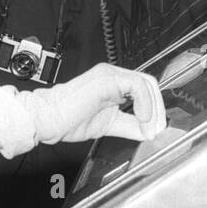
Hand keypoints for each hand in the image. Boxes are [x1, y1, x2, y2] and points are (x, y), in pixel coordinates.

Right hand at [27, 63, 166, 144]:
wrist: (49, 119)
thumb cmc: (68, 120)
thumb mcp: (109, 125)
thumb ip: (129, 126)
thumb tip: (148, 132)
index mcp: (113, 83)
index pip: (144, 89)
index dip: (154, 108)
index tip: (155, 128)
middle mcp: (113, 75)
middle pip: (149, 83)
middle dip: (157, 109)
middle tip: (156, 129)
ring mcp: (110, 75)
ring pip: (146, 83)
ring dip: (153, 109)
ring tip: (149, 127)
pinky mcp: (107, 79)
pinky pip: (137, 86)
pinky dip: (144, 104)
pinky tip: (142, 119)